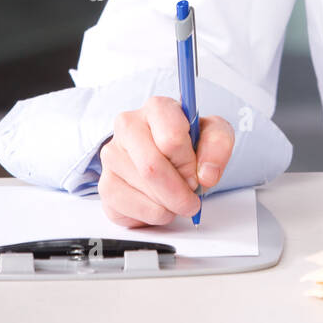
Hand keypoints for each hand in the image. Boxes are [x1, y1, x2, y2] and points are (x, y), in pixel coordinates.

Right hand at [98, 96, 234, 227]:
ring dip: (167, 205)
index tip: (196, 174)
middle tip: (190, 200)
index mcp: (157, 107)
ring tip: (175, 198)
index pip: (171, 139)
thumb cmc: (190, 142)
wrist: (170, 155)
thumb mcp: (215, 134)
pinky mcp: (105, 183)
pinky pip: (125, 209)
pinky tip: (159, 205)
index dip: (188, 164)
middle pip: (152, 167)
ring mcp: (112, 155)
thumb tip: (206, 174)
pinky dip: (150, 215)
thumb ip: (218, 146)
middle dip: (177, 192)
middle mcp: (128, 126)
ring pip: (141, 190)